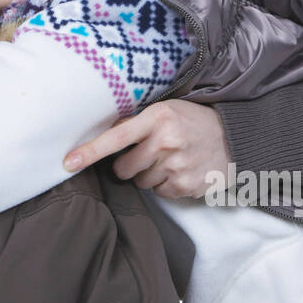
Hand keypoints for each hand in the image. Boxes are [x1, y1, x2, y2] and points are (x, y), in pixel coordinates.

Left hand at [63, 99, 231, 199]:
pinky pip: (159, 192)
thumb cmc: (192, 121)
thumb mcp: (166, 110)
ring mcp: (177, 166)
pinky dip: (165, 184)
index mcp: (157, 118)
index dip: (90, 151)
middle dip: (128, 165)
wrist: (234, 138)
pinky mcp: (186, 185)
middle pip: (124, 168)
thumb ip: (136, 121)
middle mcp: (166, 142)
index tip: (68, 162)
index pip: (116, 137)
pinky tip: (179, 170)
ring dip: (148, 174)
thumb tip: (102, 131)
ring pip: (140, 182)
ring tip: (169, 159)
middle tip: (146, 154)